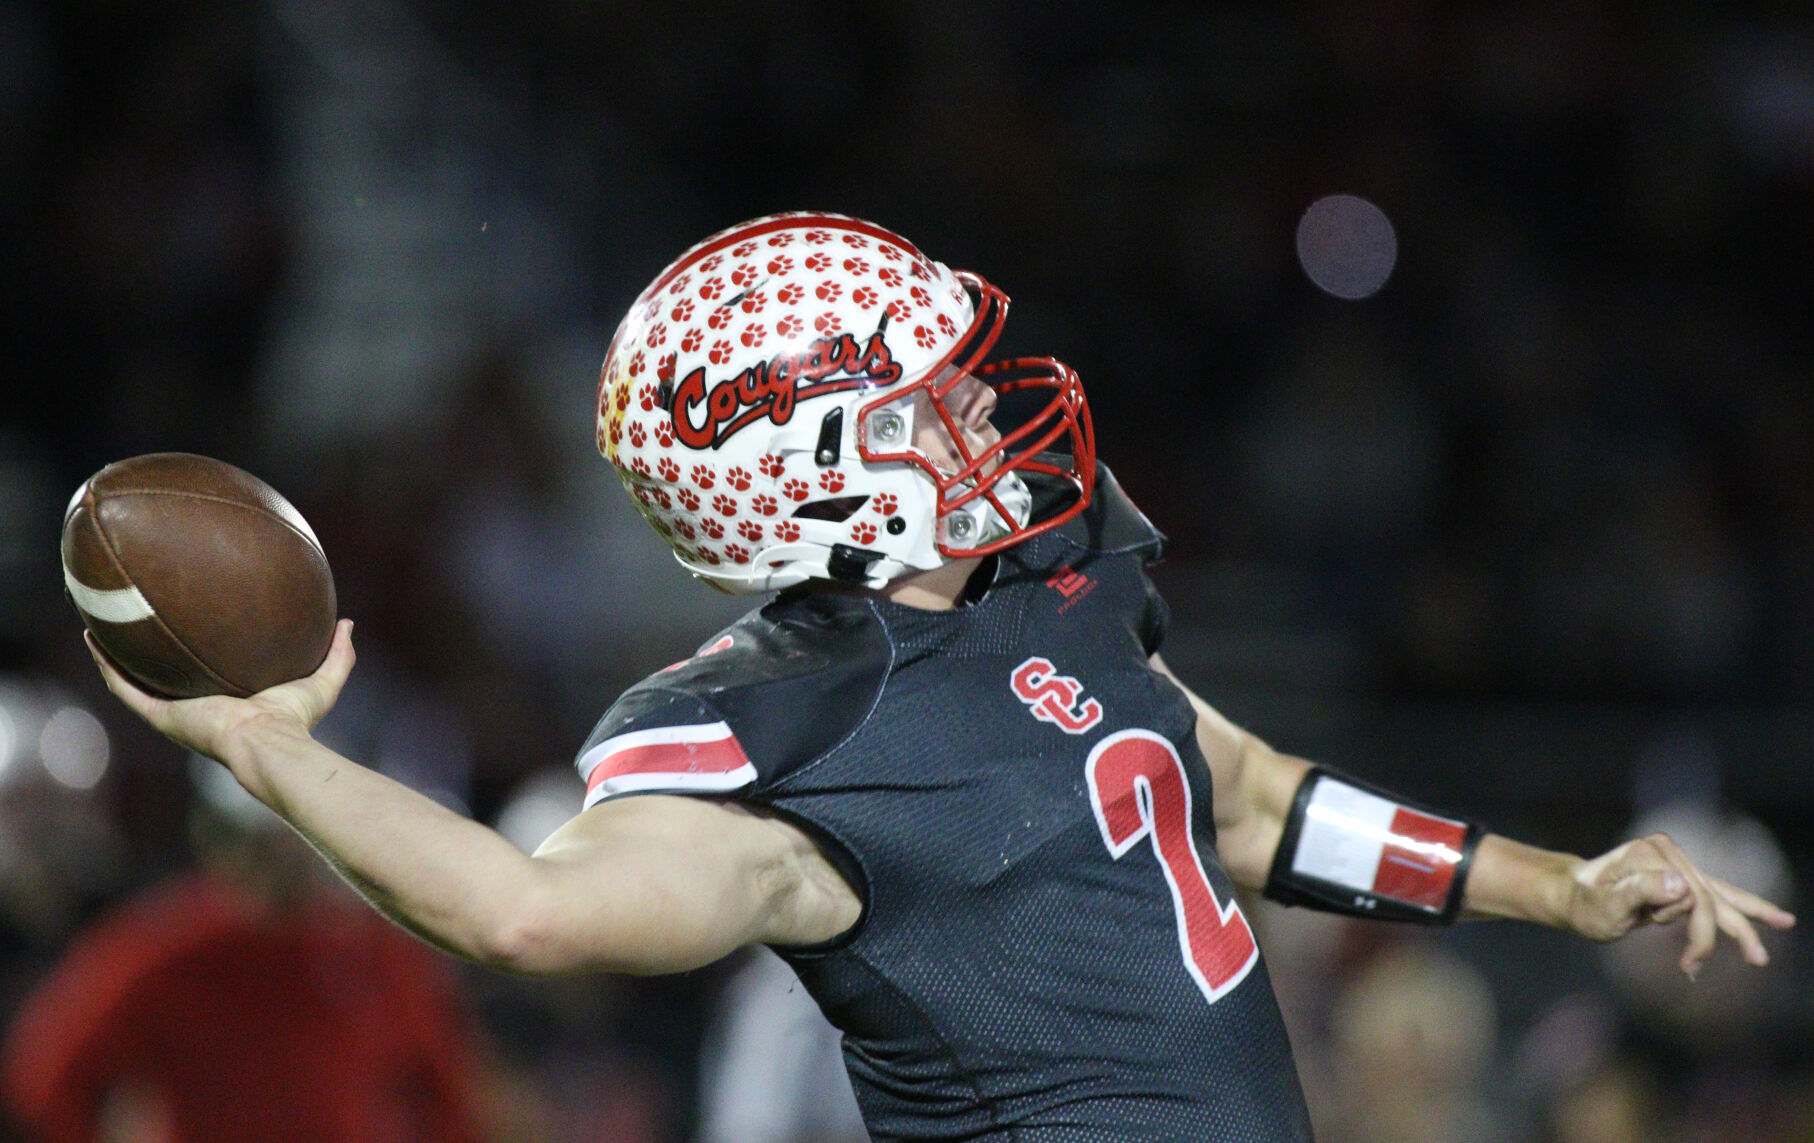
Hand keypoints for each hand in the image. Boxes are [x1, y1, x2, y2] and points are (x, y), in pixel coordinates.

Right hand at [86, 619, 356, 770]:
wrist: (268, 744)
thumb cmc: (296, 721)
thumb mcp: (322, 680)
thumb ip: (339, 654)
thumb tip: (348, 622)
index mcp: (227, 700)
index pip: (205, 673)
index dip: (194, 651)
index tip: (188, 622)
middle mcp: (195, 706)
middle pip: (165, 674)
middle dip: (151, 649)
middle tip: (138, 615)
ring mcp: (174, 712)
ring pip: (134, 680)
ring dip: (116, 653)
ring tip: (102, 620)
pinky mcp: (160, 715)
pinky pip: (124, 687)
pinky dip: (107, 663)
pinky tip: (93, 637)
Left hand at [1564, 832, 1794, 977]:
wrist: (1571, 896)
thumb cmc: (1584, 904)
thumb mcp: (1605, 904)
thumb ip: (1640, 891)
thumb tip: (1682, 884)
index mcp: (1651, 853)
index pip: (1695, 898)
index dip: (1700, 934)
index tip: (1689, 966)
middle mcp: (1667, 851)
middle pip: (1711, 897)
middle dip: (1727, 933)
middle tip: (1758, 962)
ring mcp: (1674, 862)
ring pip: (1721, 895)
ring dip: (1747, 920)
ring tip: (1782, 929)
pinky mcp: (1678, 875)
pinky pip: (1717, 893)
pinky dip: (1740, 908)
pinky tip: (1773, 917)